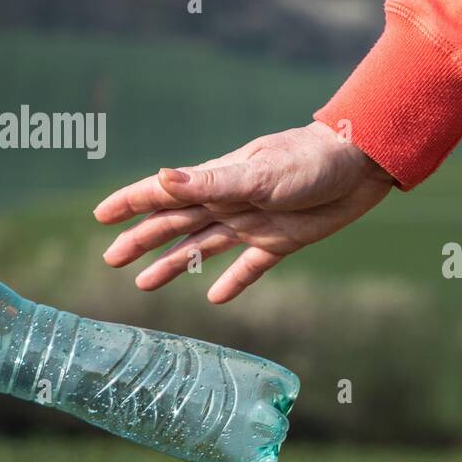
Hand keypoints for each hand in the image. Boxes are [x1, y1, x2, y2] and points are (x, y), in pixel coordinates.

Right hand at [94, 121, 392, 302]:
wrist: (360, 166)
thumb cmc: (309, 163)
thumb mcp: (260, 174)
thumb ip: (211, 184)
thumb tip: (161, 179)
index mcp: (219, 182)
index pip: (163, 194)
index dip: (131, 203)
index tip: (100, 216)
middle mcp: (230, 203)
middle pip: (176, 225)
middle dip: (142, 241)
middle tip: (111, 259)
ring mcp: (254, 224)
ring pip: (203, 248)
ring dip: (174, 264)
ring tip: (145, 284)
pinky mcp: (281, 243)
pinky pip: (250, 267)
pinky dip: (232, 282)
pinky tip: (216, 298)